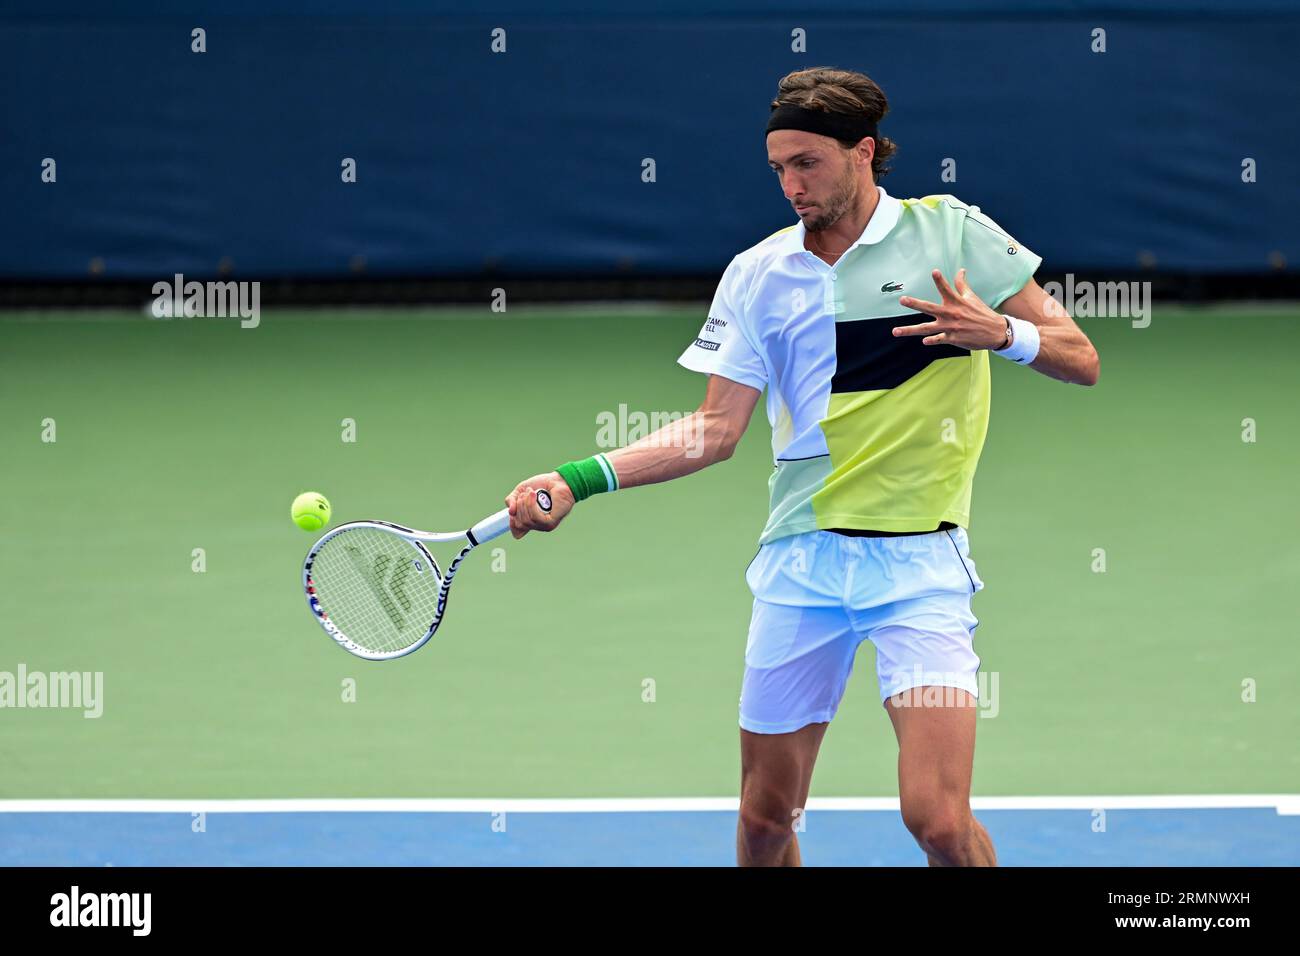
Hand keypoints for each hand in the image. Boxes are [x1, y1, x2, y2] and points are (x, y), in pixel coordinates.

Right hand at [505, 472, 574, 538]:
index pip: (517, 532)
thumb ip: (511, 500)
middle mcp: (537, 525)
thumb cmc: (542, 485)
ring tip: (531, 492)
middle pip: (519, 524)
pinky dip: (532, 505)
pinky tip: (534, 495)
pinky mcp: (551, 522)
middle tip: (525, 494)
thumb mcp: (520, 491)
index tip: (513, 510)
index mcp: (530, 520)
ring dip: (525, 503)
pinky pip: (536, 518)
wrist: (557, 480)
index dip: (512, 522)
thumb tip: (511, 512)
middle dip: (519, 507)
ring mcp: (544, 525)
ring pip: (526, 521)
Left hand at [893, 268, 1007, 350]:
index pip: (946, 289)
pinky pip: (939, 339)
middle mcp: (951, 313)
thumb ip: (962, 284)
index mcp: (956, 302)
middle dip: (915, 304)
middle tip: (902, 300)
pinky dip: (932, 340)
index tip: (934, 271)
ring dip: (910, 330)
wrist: (995, 331)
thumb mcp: (972, 297)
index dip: (940, 280)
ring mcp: (951, 327)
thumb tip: (960, 270)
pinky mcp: (953, 338)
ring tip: (895, 331)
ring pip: (926, 328)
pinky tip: (923, 341)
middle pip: (930, 307)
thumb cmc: (982, 313)